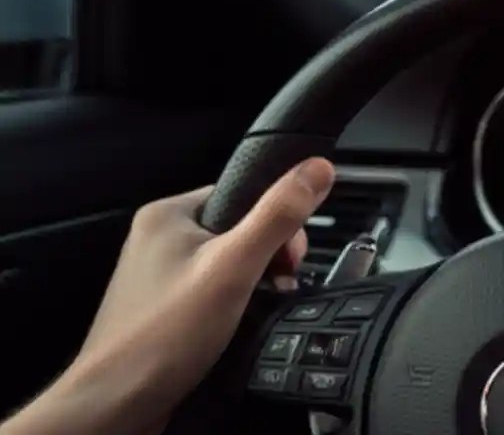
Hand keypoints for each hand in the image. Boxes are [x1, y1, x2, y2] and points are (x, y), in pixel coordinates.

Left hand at [2, 158, 334, 434]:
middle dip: (268, 257)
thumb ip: (277, 215)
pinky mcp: (163, 309)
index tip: (290, 257)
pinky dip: (234, 305)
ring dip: (255, 284)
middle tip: (277, 286)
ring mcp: (158, 276)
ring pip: (228, 264)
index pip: (242, 194)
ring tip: (259, 309)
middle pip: (238, 229)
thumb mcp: (234, 266)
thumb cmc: (166, 334)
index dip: (277, 220)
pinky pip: (212, 291)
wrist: (116, 405)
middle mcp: (158, 239)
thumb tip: (318, 167)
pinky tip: (240, 325)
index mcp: (168, 214)